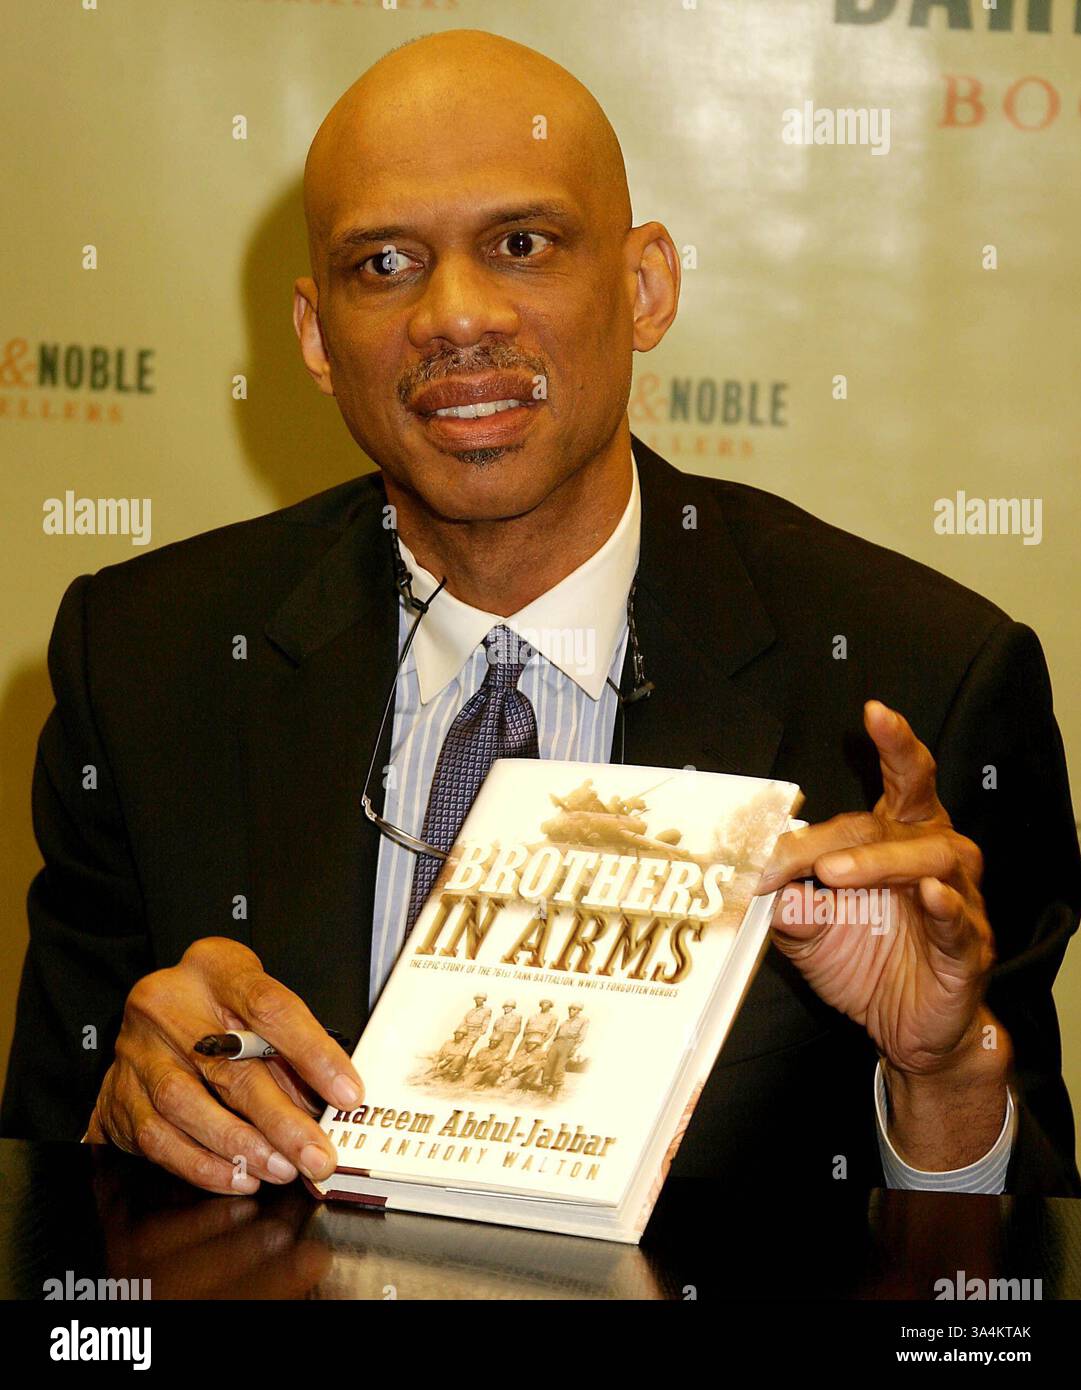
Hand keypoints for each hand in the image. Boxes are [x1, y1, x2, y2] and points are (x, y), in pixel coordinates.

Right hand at [86, 937, 363, 1194]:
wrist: (149, 1014)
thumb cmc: (214, 1007)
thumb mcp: (253, 1003)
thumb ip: (287, 1048)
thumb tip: (329, 1105)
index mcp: (214, 968)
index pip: (270, 1007)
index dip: (313, 1053)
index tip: (347, 1093)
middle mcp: (168, 1003)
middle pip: (230, 1065)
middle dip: (282, 1120)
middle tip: (317, 1154)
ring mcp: (138, 1049)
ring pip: (187, 1104)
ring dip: (241, 1146)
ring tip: (280, 1168)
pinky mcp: (118, 1092)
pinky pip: (158, 1137)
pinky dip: (202, 1164)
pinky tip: (237, 1176)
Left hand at [758, 700, 1002, 1077]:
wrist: (903, 1028)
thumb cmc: (864, 960)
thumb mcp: (807, 926)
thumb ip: (784, 897)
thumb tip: (749, 876)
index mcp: (901, 838)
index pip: (903, 780)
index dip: (894, 744)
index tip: (874, 712)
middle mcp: (935, 856)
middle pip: (900, 822)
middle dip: (846, 835)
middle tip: (805, 856)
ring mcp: (958, 901)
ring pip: (931, 860)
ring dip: (881, 863)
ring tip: (836, 875)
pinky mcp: (968, 949)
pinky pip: (960, 920)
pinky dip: (944, 906)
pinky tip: (929, 896)